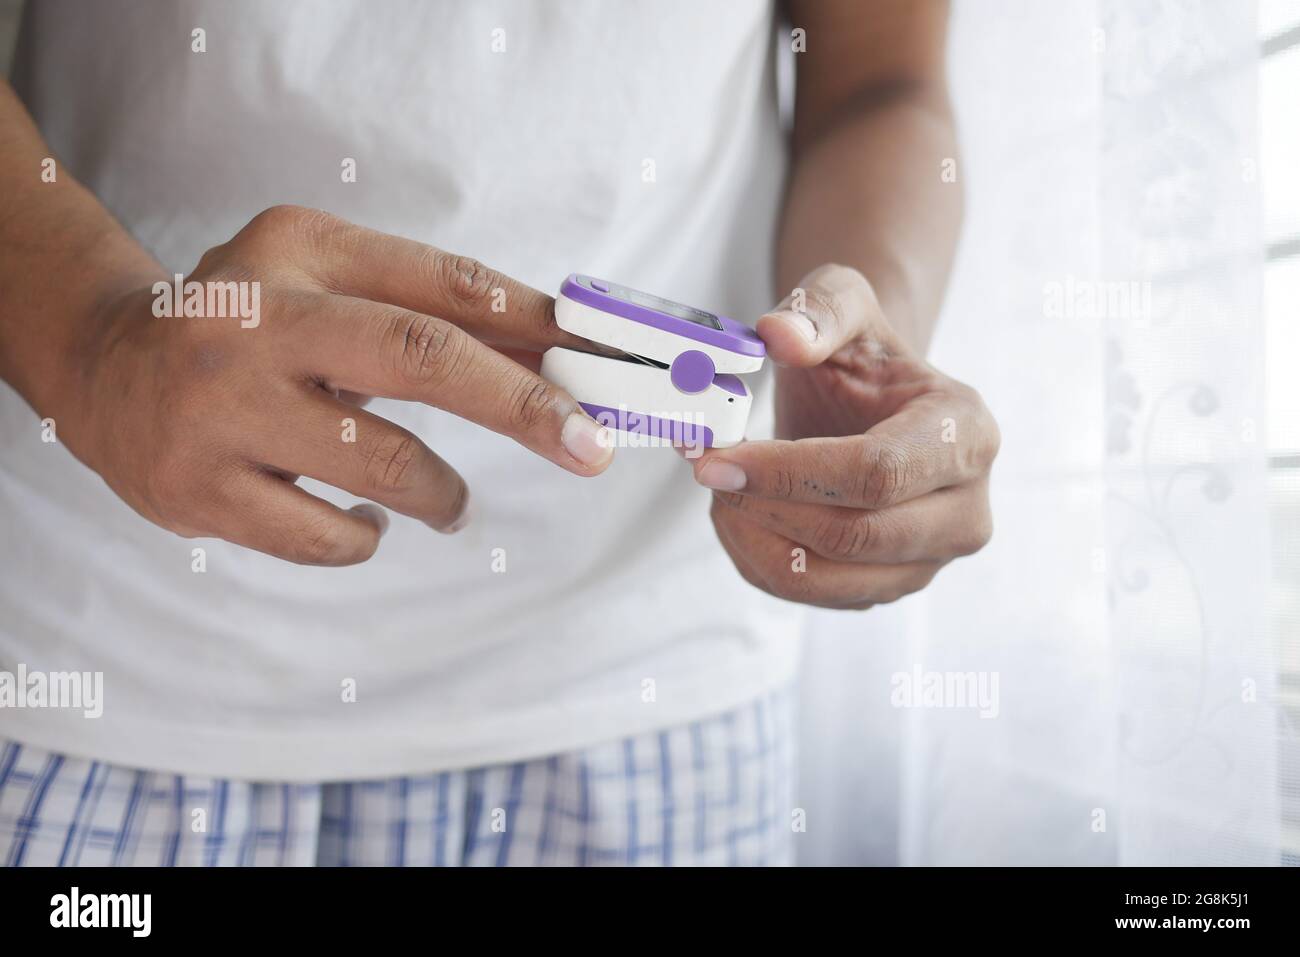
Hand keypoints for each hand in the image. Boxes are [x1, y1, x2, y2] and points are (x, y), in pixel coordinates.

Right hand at [52, 205, 613, 564]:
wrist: (103, 369)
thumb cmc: (247, 324)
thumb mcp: (324, 279)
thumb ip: (429, 307)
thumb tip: (555, 347)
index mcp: (299, 251)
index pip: (443, 285)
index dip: (535, 325)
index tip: (603, 364)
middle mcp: (257, 321)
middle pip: (423, 358)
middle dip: (524, 406)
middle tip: (589, 447)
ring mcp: (223, 411)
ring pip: (386, 465)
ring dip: (443, 494)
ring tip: (448, 501)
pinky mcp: (201, 491)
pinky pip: (327, 538)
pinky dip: (368, 537)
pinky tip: (364, 520)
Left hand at [690, 264, 997, 608]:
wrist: (875, 405)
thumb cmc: (862, 357)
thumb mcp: (843, 304)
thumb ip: (817, 310)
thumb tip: (779, 336)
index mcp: (966, 434)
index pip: (876, 473)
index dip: (788, 473)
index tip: (716, 460)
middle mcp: (965, 511)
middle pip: (852, 535)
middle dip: (762, 505)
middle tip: (704, 469)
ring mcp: (930, 561)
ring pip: (824, 577)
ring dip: (750, 536)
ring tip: (718, 486)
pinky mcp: (887, 588)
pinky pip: (808, 593)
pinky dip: (755, 558)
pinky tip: (737, 512)